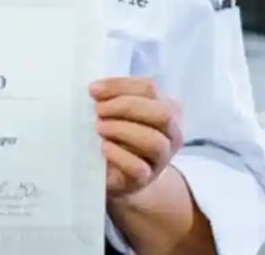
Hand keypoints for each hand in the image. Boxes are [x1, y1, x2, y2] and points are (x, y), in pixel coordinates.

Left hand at [90, 77, 182, 198]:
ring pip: (155, 142)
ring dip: (123, 130)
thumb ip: (113, 97)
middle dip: (126, 107)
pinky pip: (139, 168)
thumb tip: (95, 90)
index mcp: (167, 108)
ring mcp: (161, 159)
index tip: (93, 90)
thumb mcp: (119, 111)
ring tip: (99, 128)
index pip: (149, 88)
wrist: (117, 173)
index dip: (120, 86)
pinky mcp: (145, 179)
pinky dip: (120, 155)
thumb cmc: (118, 134)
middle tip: (98, 110)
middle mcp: (171, 133)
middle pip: (162, 114)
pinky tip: (105, 147)